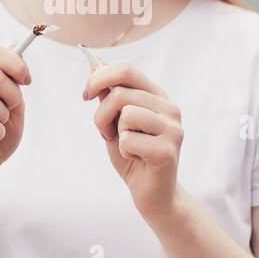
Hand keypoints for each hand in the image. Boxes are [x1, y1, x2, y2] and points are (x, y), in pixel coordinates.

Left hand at [83, 62, 182, 218]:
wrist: (153, 194)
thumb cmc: (133, 156)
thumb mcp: (115, 122)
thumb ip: (109, 95)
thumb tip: (94, 63)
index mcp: (157, 96)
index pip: (126, 70)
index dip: (99, 78)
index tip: (85, 95)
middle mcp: (169, 108)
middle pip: (121, 93)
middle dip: (101, 115)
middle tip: (106, 133)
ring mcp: (172, 128)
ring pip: (126, 114)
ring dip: (115, 135)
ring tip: (127, 148)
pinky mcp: (168, 150)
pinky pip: (129, 141)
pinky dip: (125, 153)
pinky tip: (138, 160)